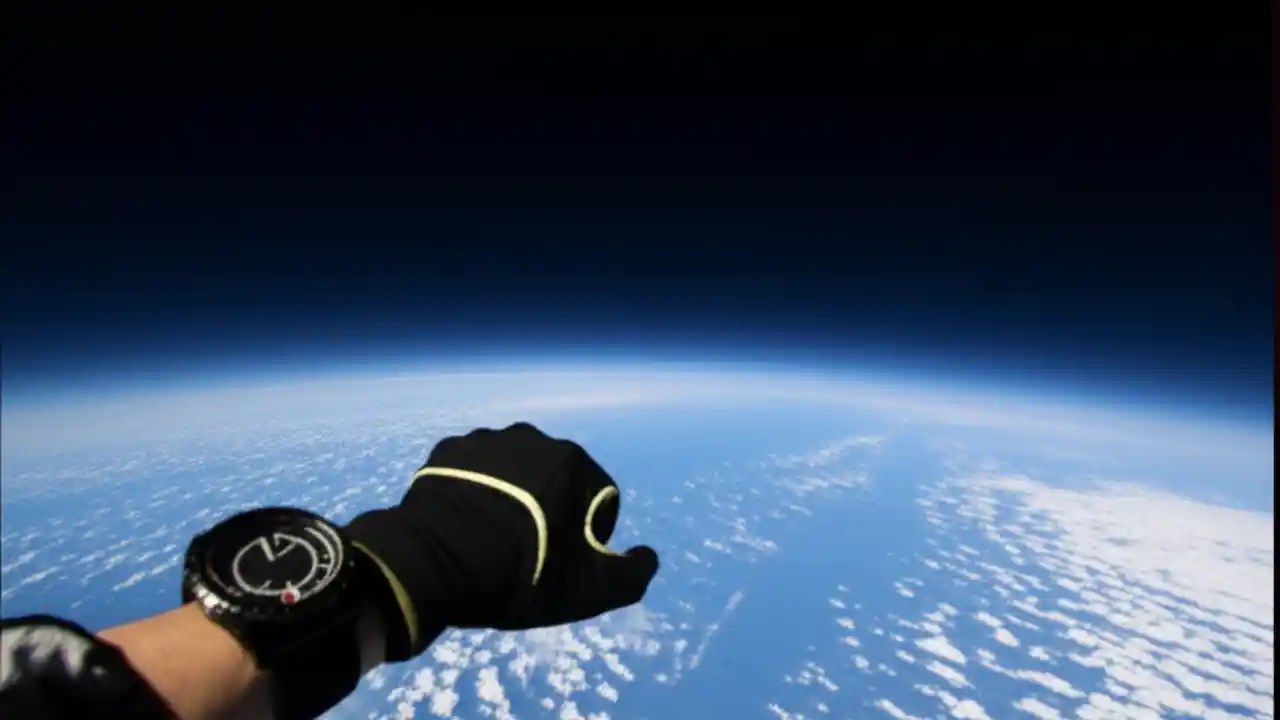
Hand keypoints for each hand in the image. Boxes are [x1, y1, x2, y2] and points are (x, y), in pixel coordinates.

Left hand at [346, 422, 659, 659]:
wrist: (434, 561)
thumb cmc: (521, 572)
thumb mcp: (590, 590)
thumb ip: (633, 573)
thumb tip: (648, 556)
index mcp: (573, 461)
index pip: (597, 500)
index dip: (586, 539)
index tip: (562, 565)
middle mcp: (532, 438)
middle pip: (553, 482)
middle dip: (547, 513)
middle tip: (525, 554)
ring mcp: (485, 441)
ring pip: (510, 474)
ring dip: (509, 500)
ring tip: (489, 540)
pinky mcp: (445, 451)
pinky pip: (471, 473)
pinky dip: (473, 494)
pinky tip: (463, 526)